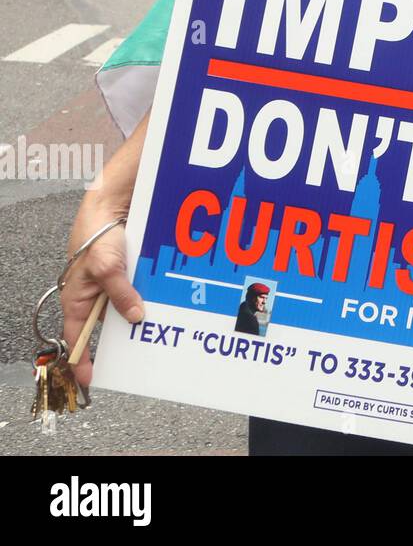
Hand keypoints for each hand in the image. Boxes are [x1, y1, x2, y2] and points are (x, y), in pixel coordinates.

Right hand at [62, 198, 142, 391]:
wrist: (113, 205)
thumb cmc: (97, 234)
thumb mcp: (107, 267)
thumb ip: (120, 294)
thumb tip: (135, 319)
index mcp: (77, 299)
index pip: (77, 337)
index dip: (82, 358)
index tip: (90, 378)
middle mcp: (93, 295)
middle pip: (105, 325)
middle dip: (119, 338)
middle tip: (137, 356)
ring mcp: (110, 284)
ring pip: (124, 308)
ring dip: (138, 315)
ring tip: (158, 330)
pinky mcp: (126, 273)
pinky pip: (136, 290)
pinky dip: (147, 297)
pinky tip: (164, 303)